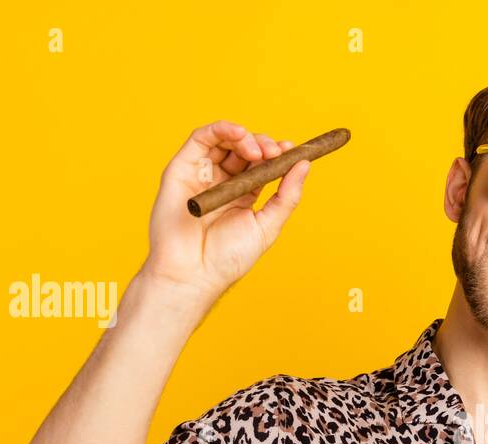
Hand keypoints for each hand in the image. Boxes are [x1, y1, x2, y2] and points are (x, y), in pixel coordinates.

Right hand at [141, 120, 311, 309]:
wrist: (194, 272)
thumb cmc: (227, 257)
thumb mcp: (267, 225)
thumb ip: (286, 196)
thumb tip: (304, 165)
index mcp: (243, 194)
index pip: (262, 164)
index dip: (278, 153)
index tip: (293, 151)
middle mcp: (222, 181)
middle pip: (246, 149)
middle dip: (264, 145)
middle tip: (276, 153)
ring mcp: (202, 173)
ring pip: (225, 139)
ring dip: (246, 136)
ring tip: (259, 151)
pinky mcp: (183, 167)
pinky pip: (201, 138)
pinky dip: (222, 129)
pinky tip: (239, 134)